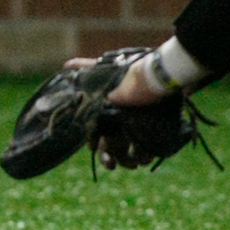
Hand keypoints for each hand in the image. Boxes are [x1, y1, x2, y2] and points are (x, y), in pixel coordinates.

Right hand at [63, 53, 168, 169]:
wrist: (163, 75)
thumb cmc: (134, 74)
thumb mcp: (107, 70)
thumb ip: (86, 68)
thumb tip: (66, 65)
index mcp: (109, 111)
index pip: (96, 132)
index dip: (94, 143)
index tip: (94, 148)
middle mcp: (122, 120)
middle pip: (111, 145)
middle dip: (109, 157)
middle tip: (112, 165)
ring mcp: (138, 126)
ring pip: (128, 150)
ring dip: (128, 159)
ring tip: (132, 163)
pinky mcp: (155, 131)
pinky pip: (147, 150)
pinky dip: (145, 155)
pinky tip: (146, 157)